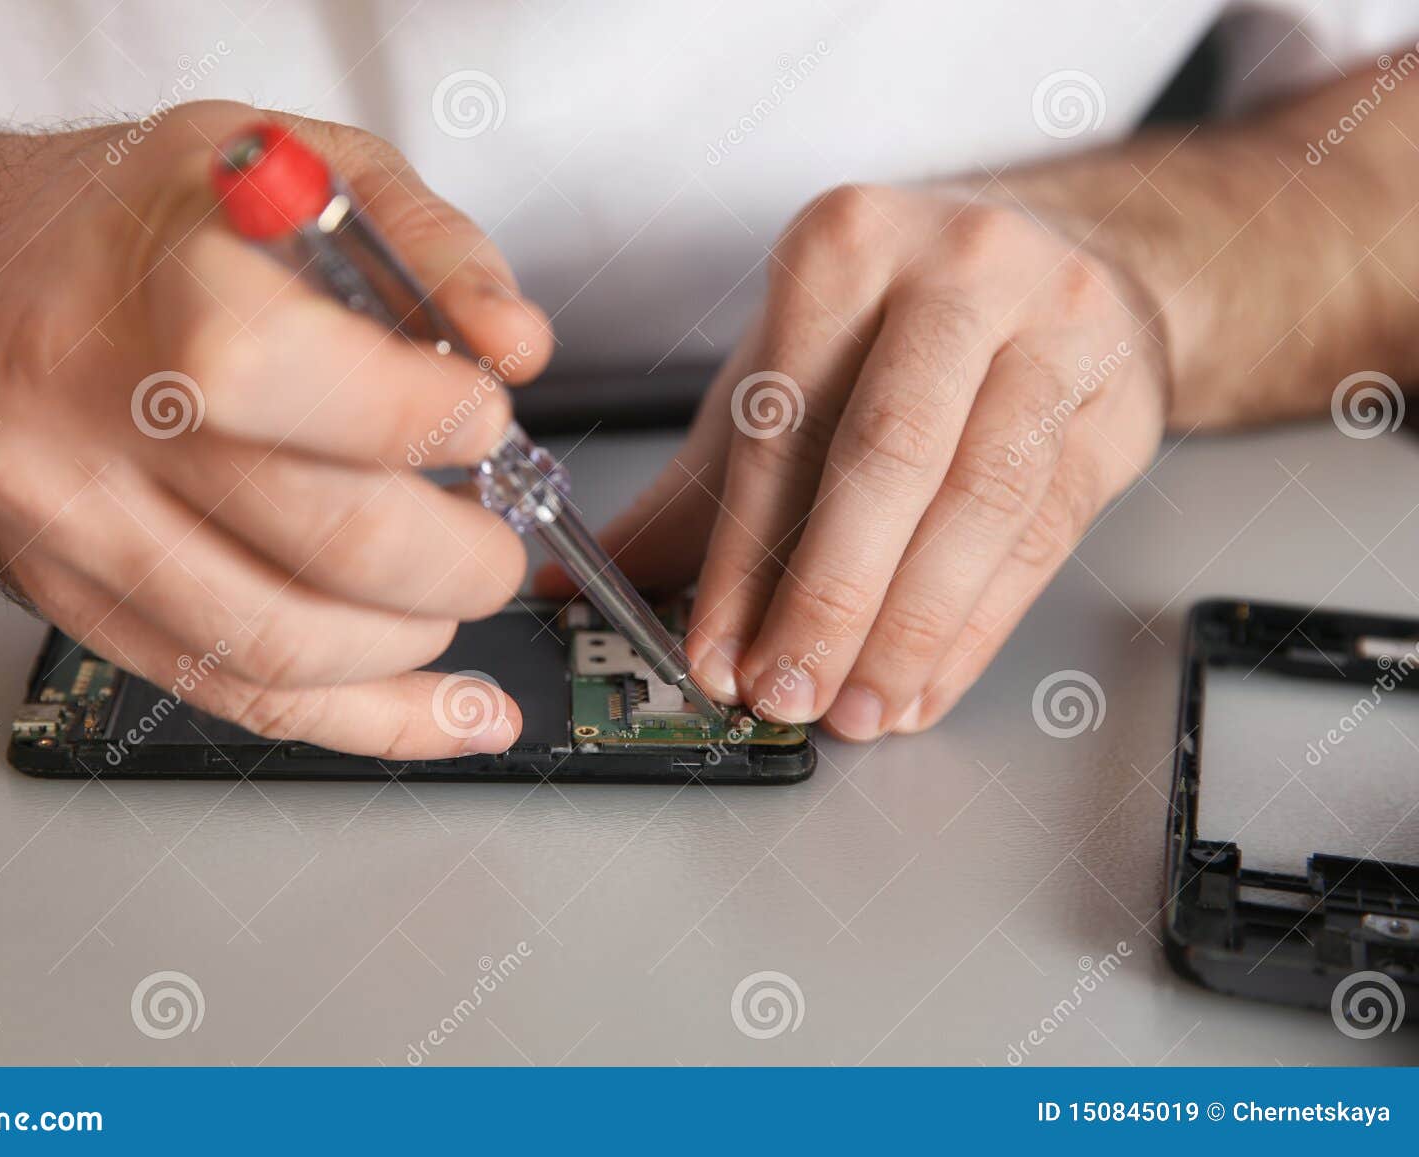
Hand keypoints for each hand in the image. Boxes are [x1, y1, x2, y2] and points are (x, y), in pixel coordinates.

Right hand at [0, 101, 549, 756]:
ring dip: (420, 638)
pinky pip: (241, 696)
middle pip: (327, 541)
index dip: (425, 414)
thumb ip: (425, 244)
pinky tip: (452, 711)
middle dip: (464, 559)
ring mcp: (75, 531)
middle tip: (494, 536)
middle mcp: (94, 418)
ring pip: (289, 646)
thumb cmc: (129, 230)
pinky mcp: (80, 608)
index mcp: (156, 285)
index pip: (292, 374)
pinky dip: (373, 719)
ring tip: (452, 588)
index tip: (484, 417)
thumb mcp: (289, 170)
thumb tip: (513, 345)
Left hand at [539, 184, 1166, 739]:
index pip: (783, 421)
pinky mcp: (1119, 407)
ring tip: (852, 708)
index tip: (713, 655)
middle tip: (785, 693)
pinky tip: (920, 685)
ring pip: (980, 502)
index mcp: (847, 241)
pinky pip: (1041, 538)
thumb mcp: (789, 372)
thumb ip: (695, 486)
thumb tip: (574, 583)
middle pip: (886, 455)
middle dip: (827, 597)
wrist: (1069, 266)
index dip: (741, 556)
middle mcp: (961, 267)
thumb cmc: (898, 326)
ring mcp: (1056, 331)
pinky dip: (972, 629)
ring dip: (907, 629)